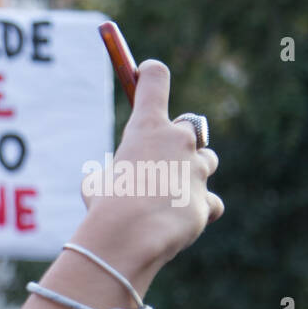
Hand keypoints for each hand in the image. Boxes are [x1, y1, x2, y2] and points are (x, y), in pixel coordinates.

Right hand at [77, 59, 221, 272]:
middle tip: (161, 159)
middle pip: (191, 126)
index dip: (149, 74)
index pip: (154, 80)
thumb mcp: (97, 182)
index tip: (145, 73)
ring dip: (192, 173)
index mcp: (147, 128)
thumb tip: (115, 183)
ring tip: (167, 196)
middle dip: (180, 141)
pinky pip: (210, 201)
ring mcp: (197, 171)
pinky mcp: (206, 201)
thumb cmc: (105, 206)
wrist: (130, 236)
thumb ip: (115, 173)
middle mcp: (179, 142)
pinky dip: (199, 208)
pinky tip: (179, 220)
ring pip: (206, 162)